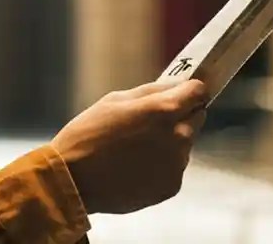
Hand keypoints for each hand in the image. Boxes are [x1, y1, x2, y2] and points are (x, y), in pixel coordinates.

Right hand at [50, 80, 207, 214]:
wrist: (73, 180)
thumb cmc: (87, 134)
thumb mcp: (114, 100)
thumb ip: (150, 91)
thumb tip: (175, 86)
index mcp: (163, 110)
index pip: (198, 92)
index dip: (189, 91)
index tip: (181, 93)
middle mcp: (178, 136)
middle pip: (196, 118)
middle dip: (179, 116)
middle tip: (148, 123)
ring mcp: (177, 164)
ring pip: (184, 145)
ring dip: (168, 142)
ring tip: (134, 149)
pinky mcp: (172, 186)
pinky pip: (174, 168)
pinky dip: (161, 166)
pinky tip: (135, 167)